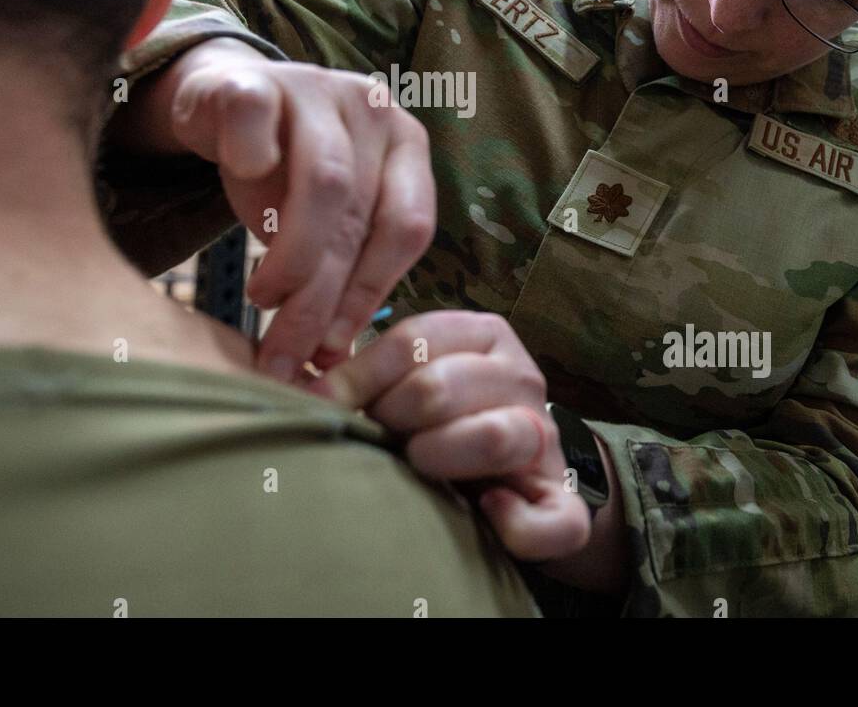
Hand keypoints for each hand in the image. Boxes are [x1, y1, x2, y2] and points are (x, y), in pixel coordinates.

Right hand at [139, 38, 435, 379]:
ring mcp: (317, 88)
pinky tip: (241, 204)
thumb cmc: (286, 172)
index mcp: (406, 144)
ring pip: (323, 183)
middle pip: (360, 217)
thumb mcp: (326, 222)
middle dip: (323, 298)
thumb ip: (338, 275)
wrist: (228, 100)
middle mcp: (373, 110)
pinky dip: (251, 165)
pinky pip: (257, 126)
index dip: (371, 295)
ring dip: (293, 256)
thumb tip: (331, 362)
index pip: (407, 229)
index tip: (334, 350)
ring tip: (264, 300)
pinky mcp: (256, 80)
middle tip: (288, 352)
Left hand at [308, 311, 592, 562]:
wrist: (510, 477)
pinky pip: (551, 518)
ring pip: (494, 436)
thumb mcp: (407, 381)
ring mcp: (547, 436)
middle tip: (379, 439)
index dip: (356, 376)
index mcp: (481, 334)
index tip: (320, 403)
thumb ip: (365, 373)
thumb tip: (293, 379)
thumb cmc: (438, 422)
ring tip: (417, 467)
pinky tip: (488, 513)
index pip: (410, 339)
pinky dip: (516, 523)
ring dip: (439, 457)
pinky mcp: (563, 500)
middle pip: (438, 387)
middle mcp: (520, 375)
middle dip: (393, 419)